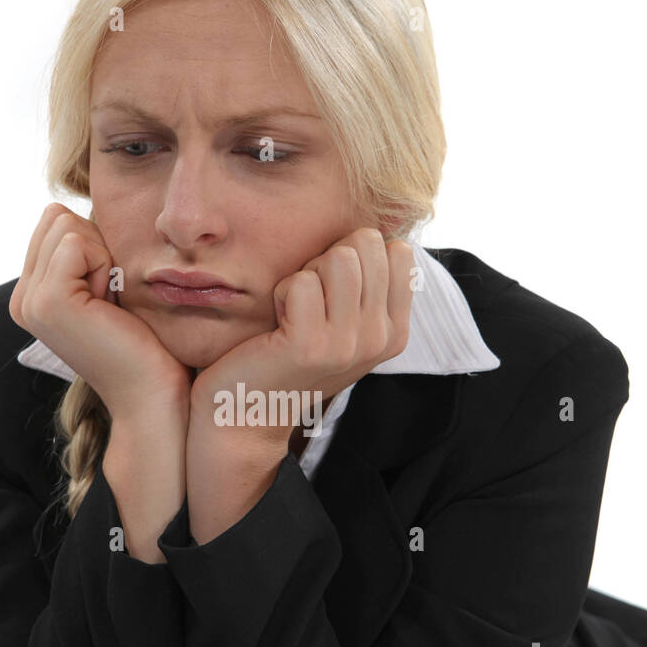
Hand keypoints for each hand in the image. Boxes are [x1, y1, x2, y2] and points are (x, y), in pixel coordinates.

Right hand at [10, 204, 193, 414]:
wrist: (152, 391)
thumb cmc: (143, 340)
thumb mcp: (106, 285)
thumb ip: (85, 251)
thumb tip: (85, 208)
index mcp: (31, 293)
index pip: (55, 221)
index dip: (94, 246)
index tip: (108, 293)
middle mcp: (22, 298)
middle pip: (57, 217)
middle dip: (96, 248)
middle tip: (110, 300)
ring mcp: (30, 301)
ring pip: (67, 225)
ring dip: (102, 258)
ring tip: (110, 304)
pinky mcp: (48, 300)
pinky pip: (78, 243)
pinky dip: (104, 266)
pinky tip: (109, 305)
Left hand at [190, 227, 414, 439]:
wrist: (248, 415)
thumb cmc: (288, 358)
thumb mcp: (344, 326)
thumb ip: (367, 287)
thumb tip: (377, 231)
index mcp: (395, 331)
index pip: (398, 249)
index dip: (355, 255)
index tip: (332, 294)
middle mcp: (381, 339)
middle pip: (366, 244)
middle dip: (328, 259)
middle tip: (307, 302)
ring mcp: (349, 344)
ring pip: (338, 257)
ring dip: (305, 275)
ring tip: (293, 312)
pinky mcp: (311, 346)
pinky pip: (301, 282)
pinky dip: (281, 294)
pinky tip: (276, 324)